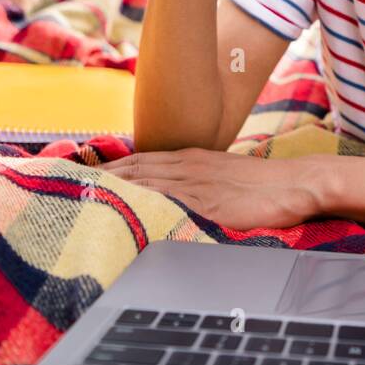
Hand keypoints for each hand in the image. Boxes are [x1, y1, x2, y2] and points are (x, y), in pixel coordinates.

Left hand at [98, 147, 322, 229]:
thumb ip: (197, 180)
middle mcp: (189, 166)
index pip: (140, 160)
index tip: (82, 173)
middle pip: (134, 170)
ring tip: (82, 194)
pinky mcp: (208, 203)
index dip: (110, 167)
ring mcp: (197, 184)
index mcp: (192, 158)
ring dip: (112, 187)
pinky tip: (121, 207)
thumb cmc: (264, 183)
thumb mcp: (224, 175)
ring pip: (144, 182)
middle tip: (68, 182)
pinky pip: (166, 201)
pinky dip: (140, 201)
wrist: (297, 183)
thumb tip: (174, 193)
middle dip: (101, 176)